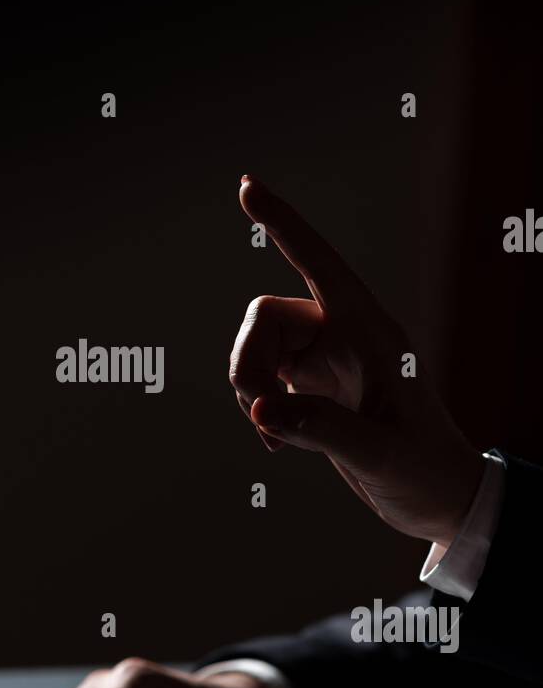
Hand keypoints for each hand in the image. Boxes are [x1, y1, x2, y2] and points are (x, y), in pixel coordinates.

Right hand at [229, 175, 482, 546]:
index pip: (321, 264)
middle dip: (247, 361)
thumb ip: (320, 430)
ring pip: (258, 348)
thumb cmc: (425, 472)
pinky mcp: (312, 389)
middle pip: (267, 316)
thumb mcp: (380, 454)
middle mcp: (345, 336)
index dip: (284, 225)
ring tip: (273, 438)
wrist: (439, 500)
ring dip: (249, 389)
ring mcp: (326, 361)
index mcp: (371, 333)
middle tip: (257, 412)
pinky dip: (258, 410)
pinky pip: (263, 381)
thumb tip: (260, 409)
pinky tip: (277, 444)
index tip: (249, 187)